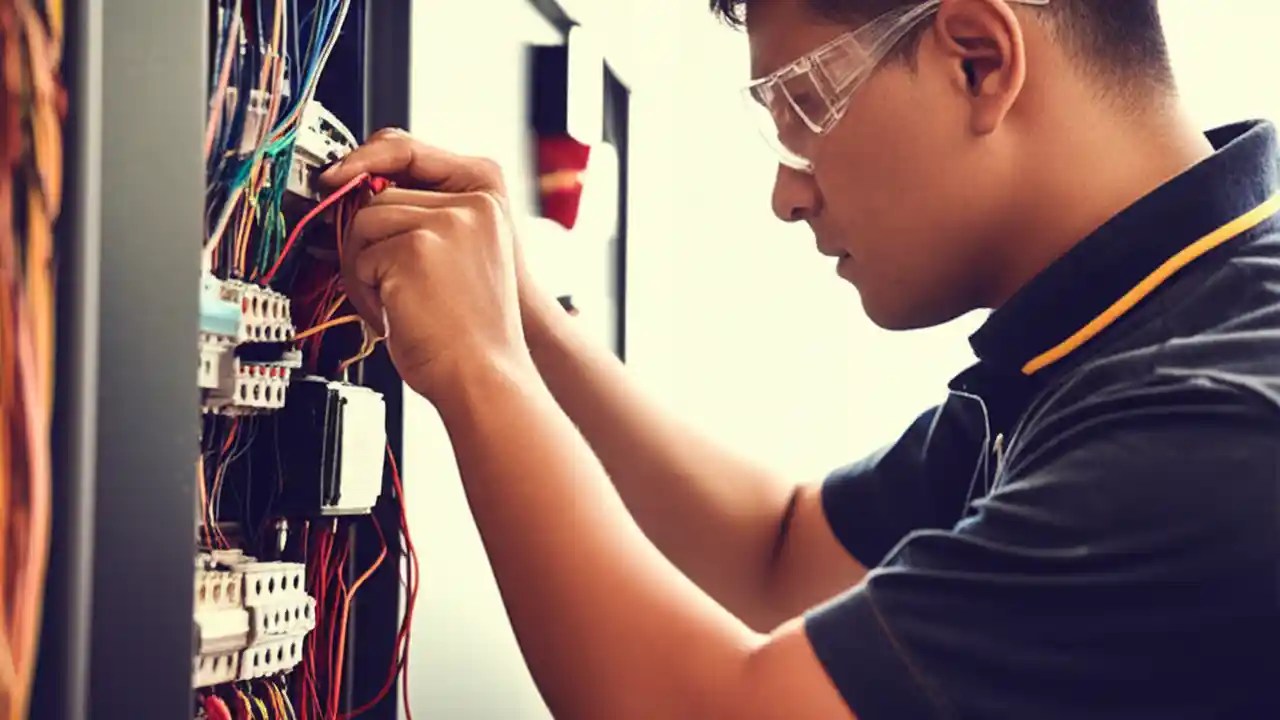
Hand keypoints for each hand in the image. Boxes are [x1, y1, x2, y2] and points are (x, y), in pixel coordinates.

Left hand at [320, 132, 532, 399]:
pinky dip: (365, 291)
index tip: (335, 176)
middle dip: (368, 240)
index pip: (408, 150)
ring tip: (395, 302)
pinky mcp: (415, 249)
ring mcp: (444, 223)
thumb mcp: (463, 257)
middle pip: (379, 195)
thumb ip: (426, 221)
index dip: (365, 161)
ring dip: (365, 268)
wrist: (484, 375)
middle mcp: (471, 204)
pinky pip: (360, 258)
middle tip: (387, 284)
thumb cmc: (471, 330)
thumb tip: (357, 200)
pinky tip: (395, 312)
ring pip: (365, 224)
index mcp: (487, 198)